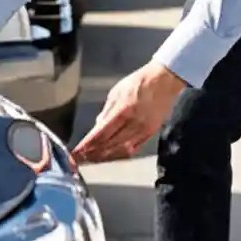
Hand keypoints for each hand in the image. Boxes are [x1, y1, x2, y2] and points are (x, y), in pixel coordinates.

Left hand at [71, 61, 188, 163]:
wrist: (164, 81)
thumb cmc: (138, 83)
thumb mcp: (116, 92)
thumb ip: (106, 111)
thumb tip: (97, 126)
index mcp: (123, 110)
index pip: (101, 134)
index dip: (87, 145)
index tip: (77, 152)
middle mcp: (134, 123)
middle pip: (110, 144)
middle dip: (93, 153)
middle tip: (81, 158)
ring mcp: (143, 129)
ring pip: (121, 150)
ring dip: (106, 156)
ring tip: (93, 159)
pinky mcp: (151, 132)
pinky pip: (134, 148)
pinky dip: (121, 154)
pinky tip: (112, 155)